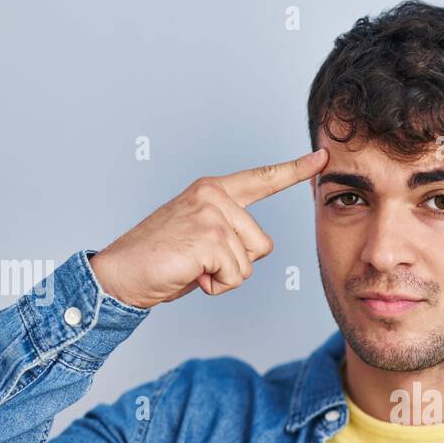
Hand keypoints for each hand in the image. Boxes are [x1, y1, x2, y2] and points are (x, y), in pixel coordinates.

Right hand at [88, 148, 327, 308]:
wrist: (120, 273)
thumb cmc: (161, 260)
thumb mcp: (202, 237)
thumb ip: (230, 232)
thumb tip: (259, 246)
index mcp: (213, 190)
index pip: (262, 178)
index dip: (295, 170)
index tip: (322, 157)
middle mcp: (214, 195)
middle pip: (262, 244)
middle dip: (236, 264)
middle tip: (198, 262)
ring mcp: (212, 214)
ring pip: (249, 263)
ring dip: (224, 277)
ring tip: (192, 267)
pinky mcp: (209, 237)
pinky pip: (236, 276)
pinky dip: (215, 286)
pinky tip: (190, 274)